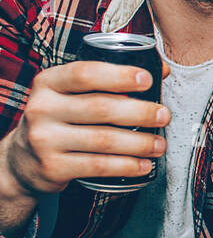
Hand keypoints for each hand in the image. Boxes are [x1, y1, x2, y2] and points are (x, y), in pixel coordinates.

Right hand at [0, 60, 169, 198]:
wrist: (22, 160)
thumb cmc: (58, 119)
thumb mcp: (71, 93)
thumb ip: (109, 80)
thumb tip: (162, 70)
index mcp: (49, 83)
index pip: (85, 73)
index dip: (119, 76)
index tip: (148, 80)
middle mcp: (42, 108)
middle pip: (101, 108)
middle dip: (140, 112)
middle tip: (164, 115)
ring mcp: (44, 139)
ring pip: (103, 140)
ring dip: (139, 143)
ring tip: (159, 144)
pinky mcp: (52, 167)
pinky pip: (98, 166)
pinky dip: (126, 165)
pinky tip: (143, 164)